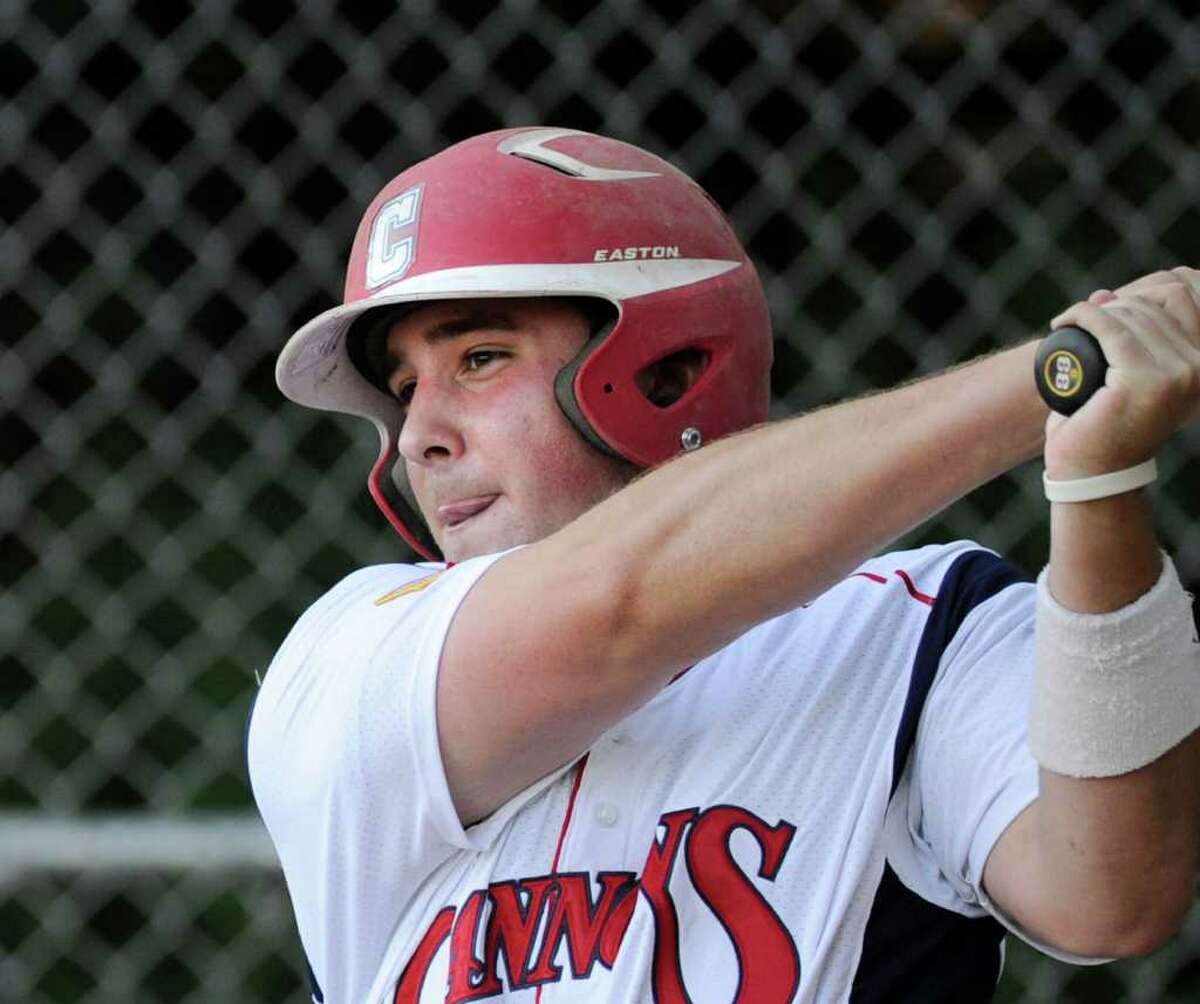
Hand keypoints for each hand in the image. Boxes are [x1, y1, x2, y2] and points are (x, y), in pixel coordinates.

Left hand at [1044, 267, 1199, 478]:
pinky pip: (1109, 329)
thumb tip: (1103, 293)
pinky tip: (1063, 322)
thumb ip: (1128, 340)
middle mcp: (1199, 368)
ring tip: (1070, 325)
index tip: (1105, 309)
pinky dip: (1081, 317)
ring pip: (1129, 315)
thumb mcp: (1127, 377)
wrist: (1092, 472)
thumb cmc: (1104, 426)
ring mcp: (1175, 374)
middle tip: (1079, 323)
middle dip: (1113, 306)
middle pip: (1152, 304)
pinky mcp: (1143, 380)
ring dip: (1094, 313)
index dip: (1139, 294)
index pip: (1182, 298)